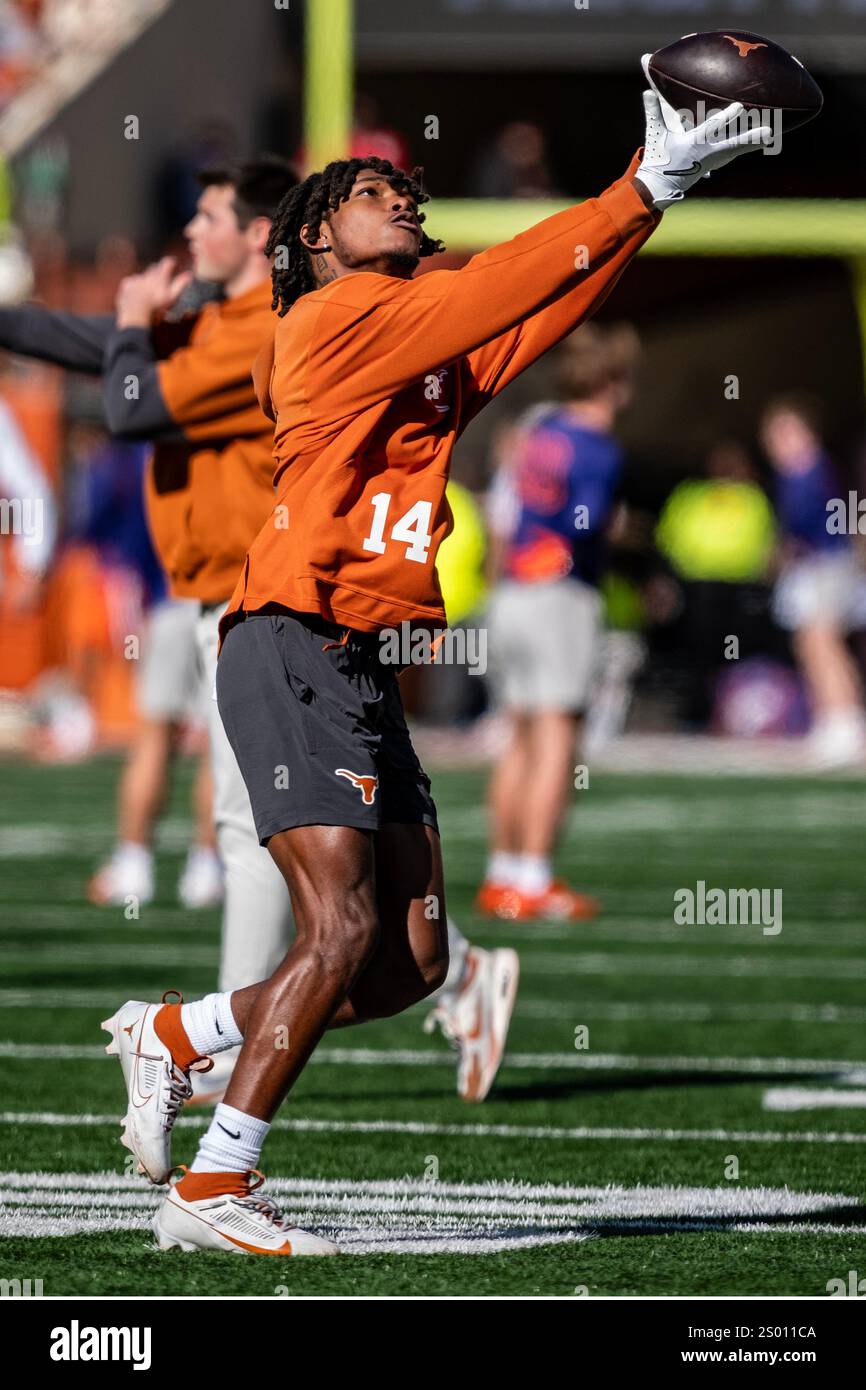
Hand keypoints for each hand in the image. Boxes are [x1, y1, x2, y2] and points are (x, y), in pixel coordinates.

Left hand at [115, 257, 192, 328]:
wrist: (134, 318)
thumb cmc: (155, 310)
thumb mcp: (171, 299)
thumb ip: (179, 285)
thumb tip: (189, 274)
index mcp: (159, 278)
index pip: (167, 263)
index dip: (171, 263)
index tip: (173, 263)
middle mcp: (147, 275)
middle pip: (154, 268)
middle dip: (157, 272)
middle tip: (160, 282)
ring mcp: (135, 279)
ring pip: (142, 275)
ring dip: (145, 281)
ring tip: (148, 294)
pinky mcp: (126, 284)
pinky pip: (132, 281)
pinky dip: (135, 286)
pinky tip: (137, 296)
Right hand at [636, 53, 772, 209]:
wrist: (658, 187)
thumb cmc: (657, 159)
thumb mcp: (654, 135)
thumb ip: (653, 112)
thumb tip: (647, 91)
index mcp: (693, 145)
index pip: (711, 129)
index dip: (725, 118)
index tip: (740, 107)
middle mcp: (706, 154)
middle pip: (733, 145)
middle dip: (750, 139)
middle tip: (769, 132)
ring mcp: (711, 162)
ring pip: (735, 151)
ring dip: (752, 143)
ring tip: (769, 136)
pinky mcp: (712, 165)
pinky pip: (730, 154)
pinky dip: (743, 148)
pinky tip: (757, 144)